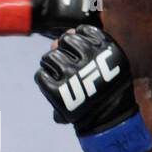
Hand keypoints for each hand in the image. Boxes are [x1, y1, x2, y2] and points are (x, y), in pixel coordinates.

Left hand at [35, 25, 151, 151]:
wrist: (110, 121)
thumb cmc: (107, 88)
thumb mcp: (108, 63)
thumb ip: (88, 45)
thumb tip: (67, 32)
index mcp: (107, 50)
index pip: (84, 30)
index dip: (79, 40)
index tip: (82, 52)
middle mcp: (90, 61)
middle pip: (64, 40)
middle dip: (63, 49)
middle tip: (68, 64)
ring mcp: (73, 76)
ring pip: (50, 56)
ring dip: (51, 63)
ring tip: (60, 74)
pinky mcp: (58, 92)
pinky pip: (41, 76)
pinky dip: (44, 79)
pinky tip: (54, 86)